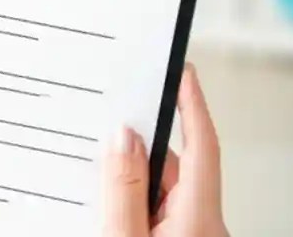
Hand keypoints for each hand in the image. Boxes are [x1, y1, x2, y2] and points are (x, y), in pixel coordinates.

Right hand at [104, 64, 228, 236]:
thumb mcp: (123, 235)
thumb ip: (124, 189)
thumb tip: (123, 137)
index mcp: (200, 219)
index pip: (201, 147)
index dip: (192, 105)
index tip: (183, 72)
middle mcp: (203, 225)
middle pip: (172, 169)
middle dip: (135, 150)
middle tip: (100, 130)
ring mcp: (191, 234)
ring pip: (158, 191)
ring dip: (127, 183)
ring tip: (90, 183)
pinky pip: (153, 212)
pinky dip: (129, 202)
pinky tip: (104, 208)